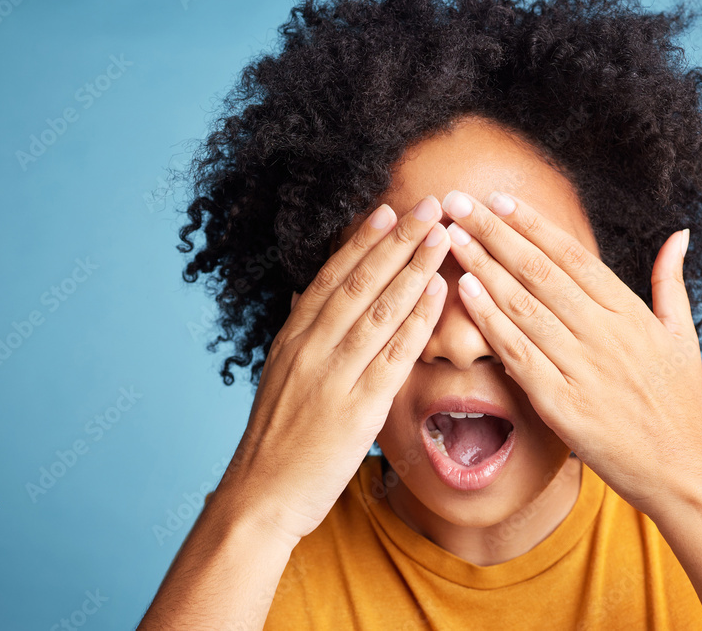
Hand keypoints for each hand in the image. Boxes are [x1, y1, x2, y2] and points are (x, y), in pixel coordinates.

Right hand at [215, 196, 449, 545]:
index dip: (362, 242)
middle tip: (426, 205)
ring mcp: (332, 377)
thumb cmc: (276, 440)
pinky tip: (437, 293)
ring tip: (440, 236)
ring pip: (379, 310)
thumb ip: (302, 339)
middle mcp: (310, 349)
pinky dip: (416, 321)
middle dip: (396, 241)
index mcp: (291, 339)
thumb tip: (313, 301)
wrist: (260, 496)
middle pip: (359, 283)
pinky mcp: (356, 409)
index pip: (332, 278)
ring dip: (413, 269)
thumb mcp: (280, 377)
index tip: (388, 210)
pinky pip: (392, 355)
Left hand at [438, 189, 701, 515]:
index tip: (499, 200)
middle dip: (494, 233)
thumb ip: (670, 282)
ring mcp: (583, 368)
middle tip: (459, 202)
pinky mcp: (563, 404)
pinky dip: (490, 321)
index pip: (572, 256)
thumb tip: (678, 234)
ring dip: (483, 268)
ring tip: (453, 239)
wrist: (683, 469)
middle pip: (539, 272)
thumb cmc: (680, 401)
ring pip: (523, 306)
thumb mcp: (682, 335)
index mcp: (629, 313)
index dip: (532, 225)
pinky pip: (518, 354)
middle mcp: (605, 333)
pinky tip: (464, 293)